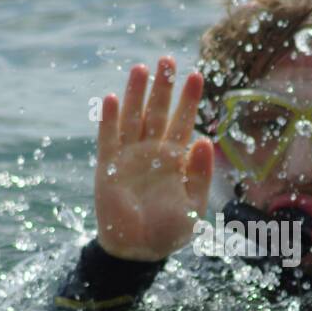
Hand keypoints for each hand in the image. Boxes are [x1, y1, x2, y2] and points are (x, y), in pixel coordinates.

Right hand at [93, 57, 213, 260]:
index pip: (183, 121)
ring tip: (140, 68)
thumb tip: (204, 139)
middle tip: (167, 59)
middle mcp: (152, 152)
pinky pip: (108, 138)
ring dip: (135, 94)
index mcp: (175, 159)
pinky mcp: (107, 167)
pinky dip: (109, 119)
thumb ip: (199, 173)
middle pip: (158, 111)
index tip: (197, 74)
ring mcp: (129, 157)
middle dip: (162, 86)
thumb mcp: (193, 204)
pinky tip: (111, 98)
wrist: (138, 251)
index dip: (189, 99)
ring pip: (132, 117)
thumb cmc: (169, 230)